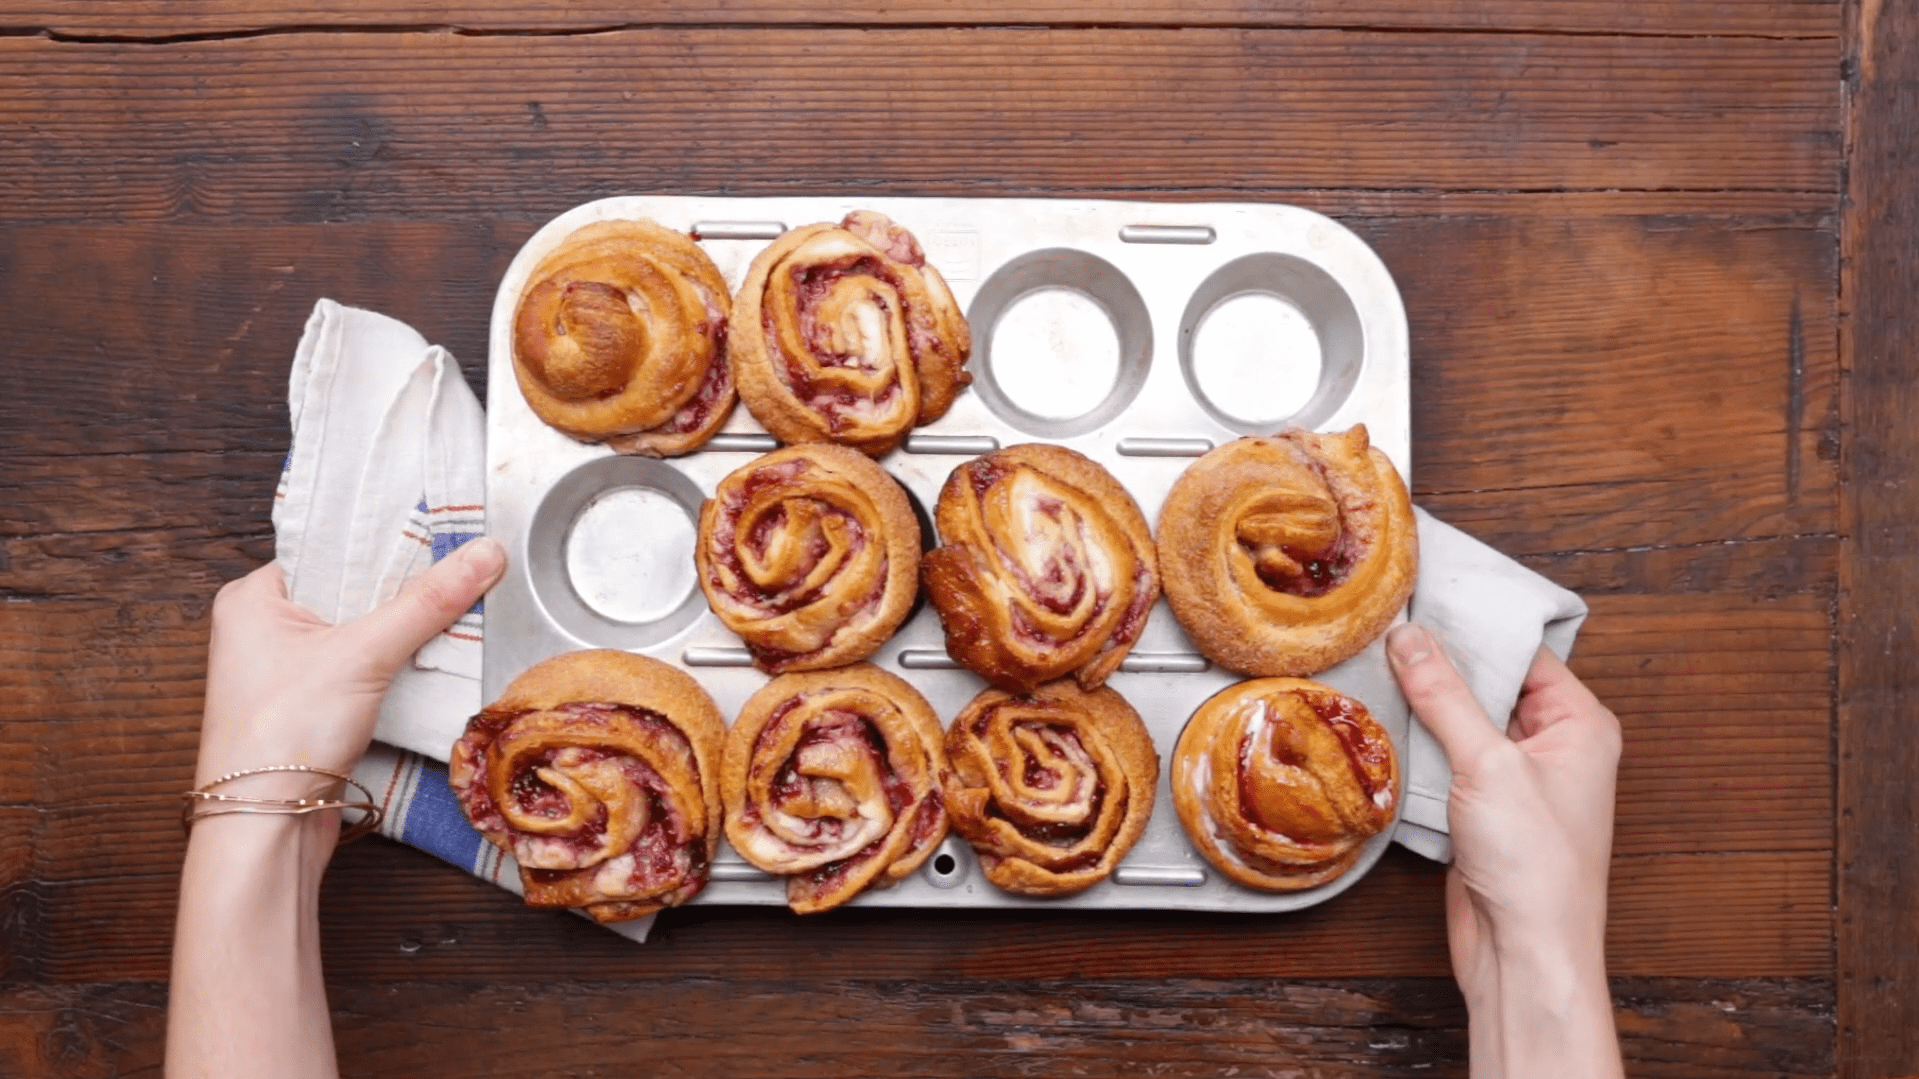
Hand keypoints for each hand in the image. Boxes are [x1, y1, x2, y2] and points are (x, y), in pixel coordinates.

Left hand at [195, 538, 506, 798]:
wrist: (266, 826)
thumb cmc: (283, 735)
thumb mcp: (363, 654)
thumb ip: (426, 602)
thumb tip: (484, 553)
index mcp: (253, 598)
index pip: (330, 549)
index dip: (385, 541)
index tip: (441, 529)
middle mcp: (263, 629)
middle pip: (351, 589)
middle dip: (403, 587)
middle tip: (459, 566)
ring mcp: (287, 671)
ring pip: (362, 630)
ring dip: (405, 628)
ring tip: (455, 605)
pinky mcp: (312, 706)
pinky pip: (364, 667)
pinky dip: (397, 662)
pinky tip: (433, 656)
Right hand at [1385, 623, 1623, 1077]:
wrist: (1524, 954)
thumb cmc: (1536, 868)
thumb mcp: (1487, 764)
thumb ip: (1446, 695)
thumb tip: (1411, 638)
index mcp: (1580, 724)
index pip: (1522, 652)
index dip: (1473, 625)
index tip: (1426, 595)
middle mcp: (1554, 747)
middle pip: (1489, 683)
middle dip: (1440, 662)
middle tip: (1388, 627)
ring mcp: (1517, 779)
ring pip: (1462, 721)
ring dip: (1423, 705)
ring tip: (1374, 666)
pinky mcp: (1483, 809)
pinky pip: (1446, 758)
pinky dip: (1416, 744)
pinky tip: (1380, 723)